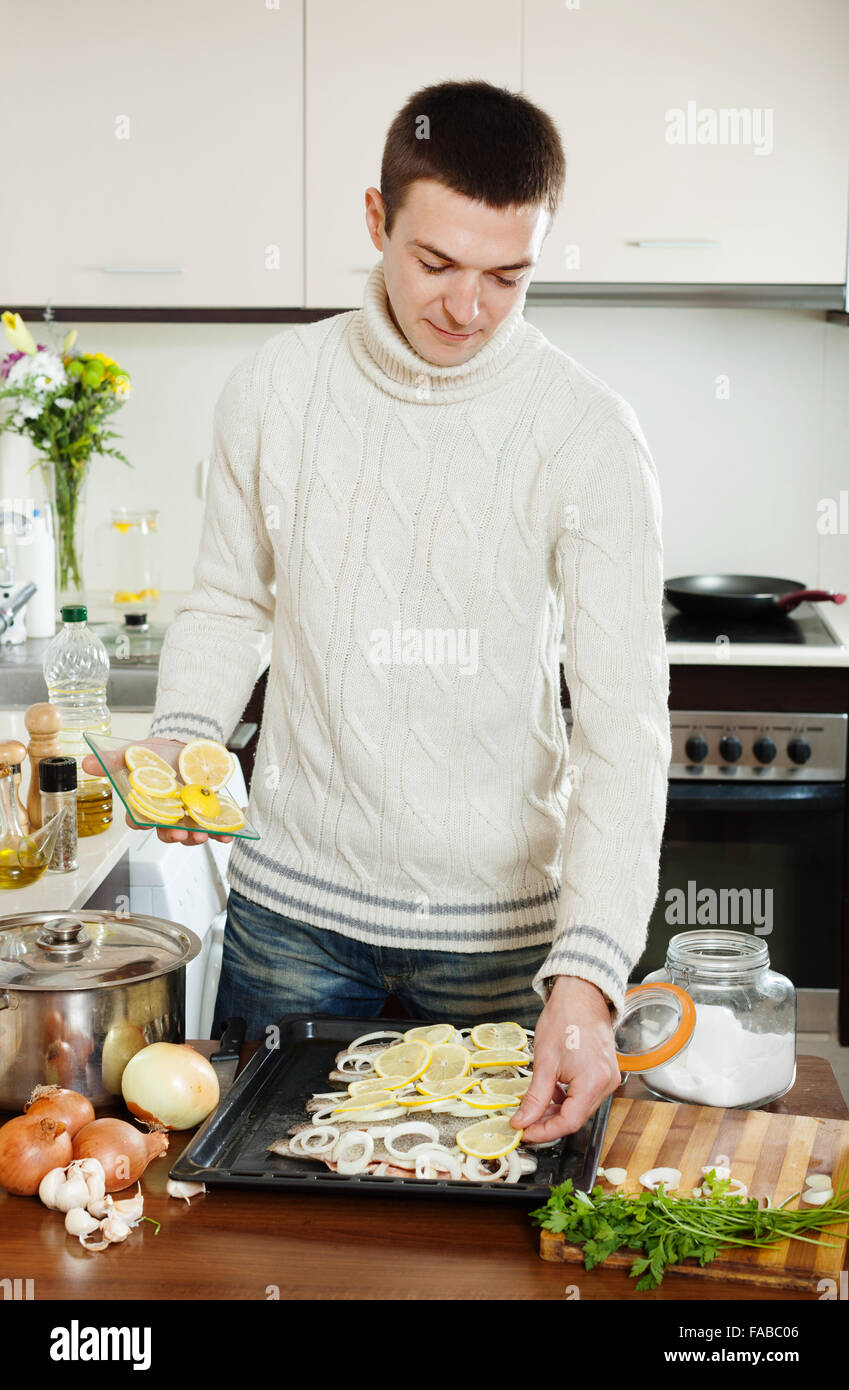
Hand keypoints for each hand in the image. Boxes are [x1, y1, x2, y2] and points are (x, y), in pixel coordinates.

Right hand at [81, 737, 233, 846]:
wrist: (184, 747)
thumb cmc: (156, 755)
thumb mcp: (134, 753)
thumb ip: (112, 760)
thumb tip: (87, 762)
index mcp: (145, 805)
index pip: (139, 819)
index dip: (143, 822)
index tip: (147, 822)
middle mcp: (166, 815)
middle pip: (166, 832)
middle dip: (174, 835)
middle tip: (182, 835)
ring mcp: (187, 817)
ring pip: (190, 833)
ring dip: (198, 837)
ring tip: (205, 834)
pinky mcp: (207, 814)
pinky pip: (214, 828)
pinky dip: (222, 833)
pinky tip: (228, 834)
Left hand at [511, 975, 620, 1141]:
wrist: (581, 994)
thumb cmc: (565, 1019)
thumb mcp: (544, 1062)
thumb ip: (534, 1097)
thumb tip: (522, 1122)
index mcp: (593, 1083)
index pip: (568, 1123)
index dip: (543, 1132)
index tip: (524, 1133)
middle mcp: (606, 1084)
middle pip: (575, 1118)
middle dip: (548, 1122)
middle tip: (524, 1123)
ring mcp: (608, 1078)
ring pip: (580, 1108)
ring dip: (557, 1110)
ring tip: (534, 1106)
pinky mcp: (605, 1072)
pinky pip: (585, 1095)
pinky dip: (567, 1098)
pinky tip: (551, 1091)